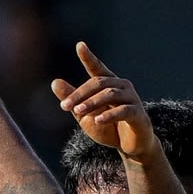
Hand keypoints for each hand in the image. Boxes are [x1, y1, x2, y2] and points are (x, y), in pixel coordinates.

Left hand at [51, 42, 155, 159]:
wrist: (129, 148)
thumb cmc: (108, 129)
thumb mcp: (85, 115)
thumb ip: (73, 100)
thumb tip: (54, 82)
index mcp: (109, 84)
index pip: (97, 69)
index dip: (89, 57)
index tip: (80, 45)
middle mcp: (122, 86)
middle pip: (99, 83)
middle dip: (80, 94)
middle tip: (64, 106)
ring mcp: (132, 99)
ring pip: (110, 95)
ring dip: (92, 103)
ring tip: (78, 111)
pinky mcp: (138, 114)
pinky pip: (123, 111)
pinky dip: (110, 115)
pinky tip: (98, 120)